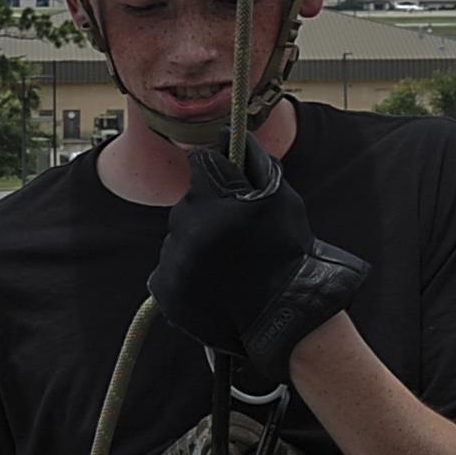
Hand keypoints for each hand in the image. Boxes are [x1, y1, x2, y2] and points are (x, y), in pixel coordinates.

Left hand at [147, 137, 369, 390]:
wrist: (284, 316)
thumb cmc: (290, 254)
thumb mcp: (282, 198)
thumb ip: (254, 165)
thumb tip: (228, 137)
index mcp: (213, 201)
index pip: (201, 166)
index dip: (216, 175)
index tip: (228, 192)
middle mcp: (187, 229)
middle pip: (188, 205)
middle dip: (207, 215)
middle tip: (235, 238)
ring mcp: (173, 262)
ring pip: (179, 238)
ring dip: (196, 245)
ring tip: (228, 266)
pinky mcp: (165, 290)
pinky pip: (169, 269)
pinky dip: (186, 273)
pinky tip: (214, 281)